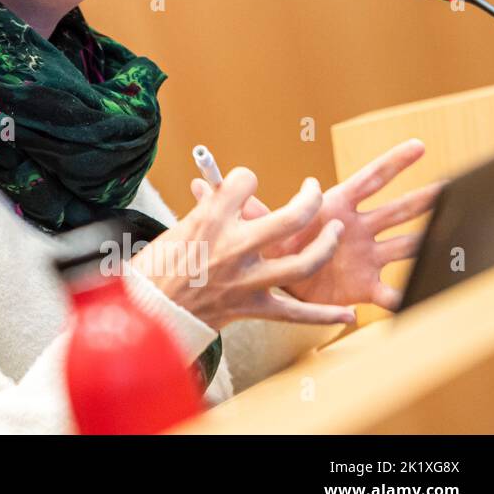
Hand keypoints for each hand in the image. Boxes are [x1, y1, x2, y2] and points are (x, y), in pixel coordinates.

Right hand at [131, 167, 354, 329]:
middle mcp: (234, 246)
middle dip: (309, 199)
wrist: (146, 311)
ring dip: (326, 245)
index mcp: (210, 220)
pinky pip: (295, 313)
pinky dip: (324, 315)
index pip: (243, 182)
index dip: (246, 178)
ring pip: (303, 261)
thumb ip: (208, 212)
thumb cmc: (154, 269)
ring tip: (336, 231)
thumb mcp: (176, 228)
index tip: (245, 183)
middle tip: (313, 191)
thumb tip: (222, 195)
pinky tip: (348, 314)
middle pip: (290, 217)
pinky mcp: (251, 307)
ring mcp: (246, 279)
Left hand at [190, 139, 442, 310]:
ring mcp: (366, 257)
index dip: (393, 163)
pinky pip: (389, 297)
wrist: (276, 285)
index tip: (418, 146)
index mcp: (336, 208)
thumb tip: (194, 180)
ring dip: (428, 243)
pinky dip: (402, 302)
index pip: (368, 179)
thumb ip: (230, 202)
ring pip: (406, 247)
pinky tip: (418, 303)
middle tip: (454, 183)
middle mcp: (357, 229)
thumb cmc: (270, 245)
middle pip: (398, 208)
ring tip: (455, 240)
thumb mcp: (254, 223)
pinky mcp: (364, 287)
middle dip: (426, 195)